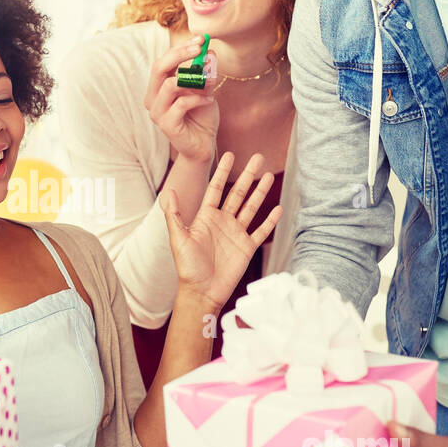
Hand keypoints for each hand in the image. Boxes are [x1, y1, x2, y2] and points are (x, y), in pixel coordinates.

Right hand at [144, 36, 219, 164]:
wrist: (203, 145)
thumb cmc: (201, 117)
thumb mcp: (205, 90)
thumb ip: (205, 73)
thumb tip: (210, 51)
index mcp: (158, 87)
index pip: (163, 61)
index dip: (180, 48)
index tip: (201, 39)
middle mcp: (152, 98)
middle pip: (159, 67)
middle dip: (180, 54)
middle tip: (201, 48)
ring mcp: (157, 112)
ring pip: (169, 85)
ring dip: (194, 79)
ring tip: (211, 81)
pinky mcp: (166, 125)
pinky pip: (181, 103)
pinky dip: (198, 98)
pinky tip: (209, 100)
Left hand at [161, 151, 281, 308]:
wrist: (202, 292)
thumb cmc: (187, 268)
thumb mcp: (178, 239)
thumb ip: (174, 215)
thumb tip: (169, 191)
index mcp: (206, 218)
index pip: (216, 189)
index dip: (223, 172)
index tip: (229, 155)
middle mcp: (222, 222)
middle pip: (238, 193)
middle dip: (247, 175)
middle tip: (257, 157)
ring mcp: (236, 234)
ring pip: (251, 208)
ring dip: (260, 192)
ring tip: (269, 175)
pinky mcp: (246, 248)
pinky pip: (261, 231)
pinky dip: (270, 220)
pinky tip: (278, 208)